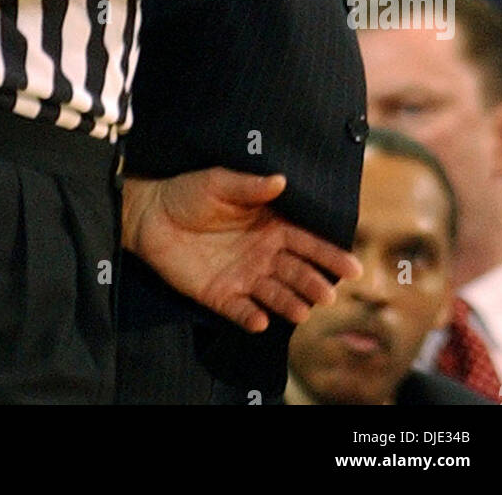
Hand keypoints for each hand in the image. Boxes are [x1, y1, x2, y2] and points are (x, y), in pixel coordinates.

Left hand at [122, 167, 361, 331]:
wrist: (149, 214)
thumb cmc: (188, 192)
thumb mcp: (218, 182)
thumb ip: (249, 186)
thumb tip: (281, 181)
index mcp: (271, 225)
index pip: (307, 242)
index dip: (329, 255)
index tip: (351, 268)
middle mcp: (264, 254)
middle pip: (297, 272)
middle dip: (314, 283)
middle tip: (327, 294)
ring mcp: (244, 277)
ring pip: (275, 295)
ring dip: (289, 303)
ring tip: (303, 310)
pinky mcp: (221, 296)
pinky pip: (241, 311)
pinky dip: (251, 317)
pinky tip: (261, 320)